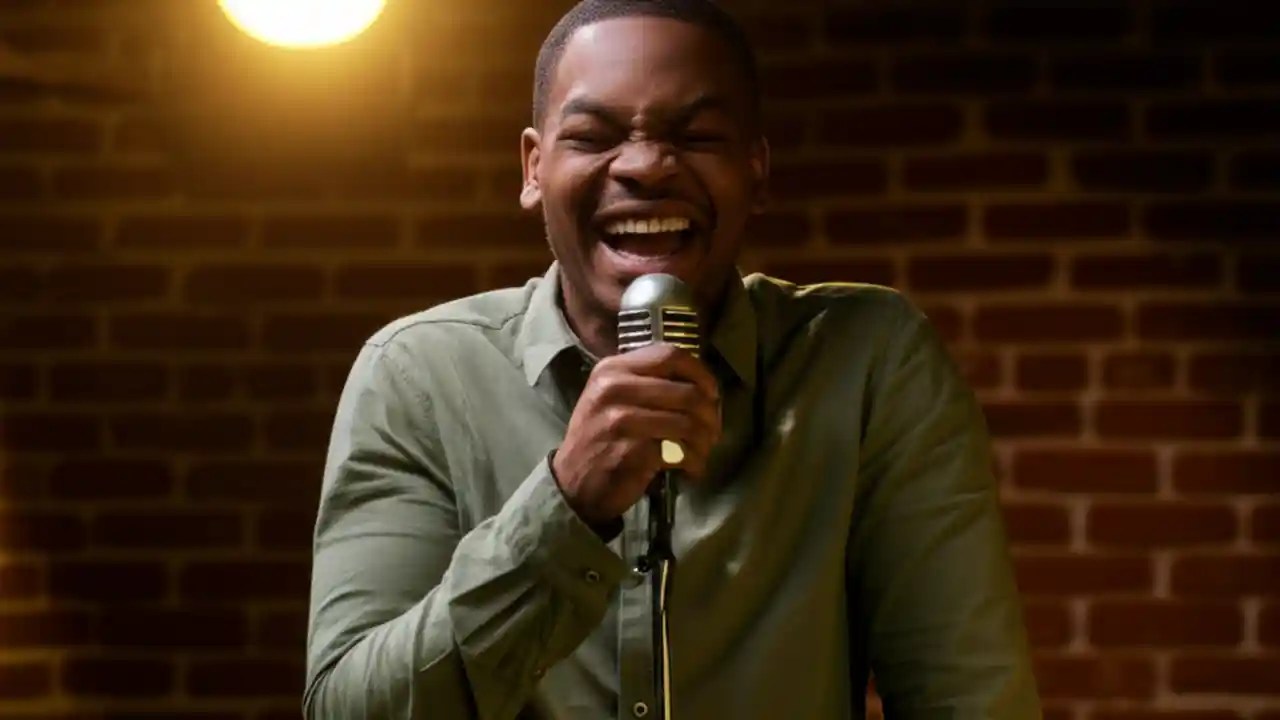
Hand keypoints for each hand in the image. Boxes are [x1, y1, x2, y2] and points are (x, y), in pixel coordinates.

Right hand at [552, 343, 721, 525]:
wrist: (572, 483)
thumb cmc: (601, 438)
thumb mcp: (613, 398)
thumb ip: (648, 382)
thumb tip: (700, 385)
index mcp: (612, 369)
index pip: (669, 355)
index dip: (700, 373)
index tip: (712, 394)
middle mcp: (614, 389)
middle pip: (686, 391)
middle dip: (710, 415)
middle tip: (712, 432)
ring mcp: (620, 420)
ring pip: (687, 422)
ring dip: (704, 442)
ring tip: (702, 452)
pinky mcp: (629, 452)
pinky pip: (678, 451)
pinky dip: (693, 462)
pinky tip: (691, 469)